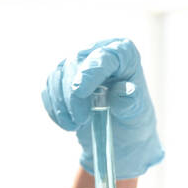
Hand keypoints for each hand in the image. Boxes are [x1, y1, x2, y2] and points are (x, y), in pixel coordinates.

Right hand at [41, 38, 163, 178]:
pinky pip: (49, 87)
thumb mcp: (138, 115)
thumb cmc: (133, 120)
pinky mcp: (63, 77)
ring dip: (62, 103)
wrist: (121, 136)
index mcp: (124, 54)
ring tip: (76, 125)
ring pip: (58, 75)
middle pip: (76, 63)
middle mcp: (99, 52)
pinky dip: (55, 107)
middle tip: (82, 120)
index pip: (105, 56)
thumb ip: (131, 101)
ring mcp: (78, 64)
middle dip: (73, 94)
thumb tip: (126, 90)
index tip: (80, 92)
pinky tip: (68, 123)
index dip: (91, 71)